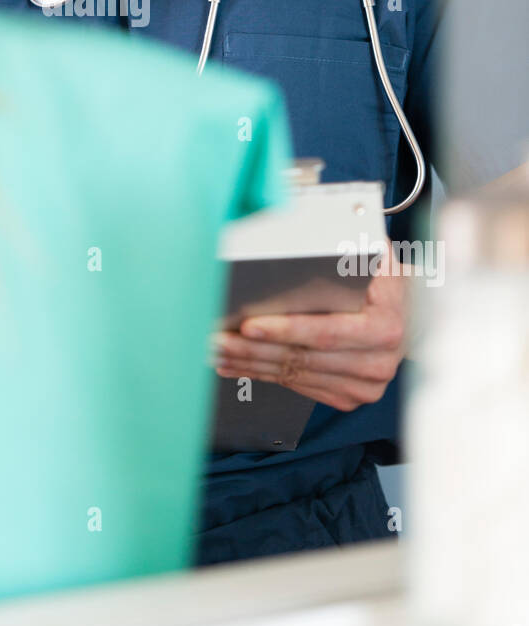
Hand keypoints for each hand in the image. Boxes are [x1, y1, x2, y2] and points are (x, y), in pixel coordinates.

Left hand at [210, 241, 408, 411]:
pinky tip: (236, 364)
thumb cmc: (385, 280)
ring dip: (250, 363)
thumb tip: (311, 229)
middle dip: (253, 349)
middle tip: (216, 338)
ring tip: (216, 350)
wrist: (409, 316)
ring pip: (294, 374)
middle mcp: (378, 361)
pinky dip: (262, 374)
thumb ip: (352, 246)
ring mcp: (364, 384)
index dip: (286, 329)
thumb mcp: (379, 256)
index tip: (249, 325)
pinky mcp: (348, 396)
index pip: (327, 331)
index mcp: (385, 326)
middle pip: (303, 357)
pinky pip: (298, 385)